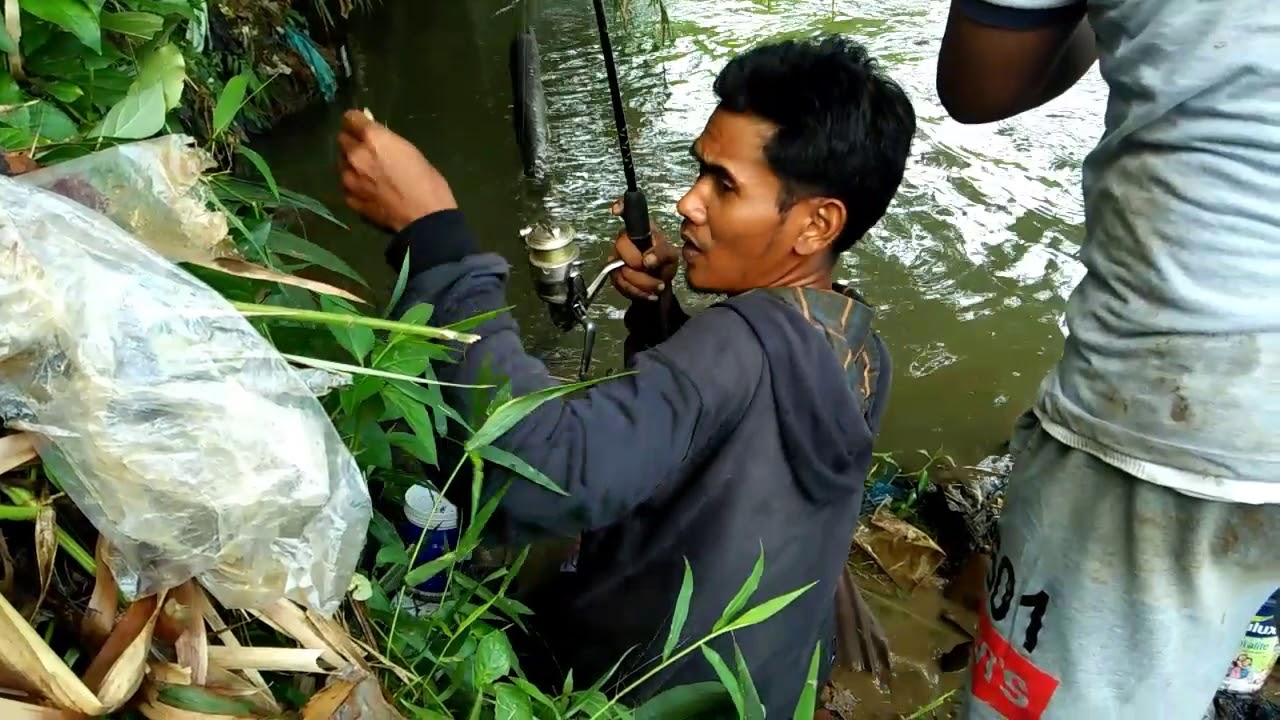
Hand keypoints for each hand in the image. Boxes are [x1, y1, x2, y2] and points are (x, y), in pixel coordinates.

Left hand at [337, 110, 456, 231]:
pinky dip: (354, 183)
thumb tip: (375, 136)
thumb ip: (387, 141)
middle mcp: (355, 155)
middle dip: (352, 141)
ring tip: (367, 172)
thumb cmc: (427, 182)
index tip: (362, 125)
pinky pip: (346, 184)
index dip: (356, 121)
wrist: (424, 220)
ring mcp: (349, 178)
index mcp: (373, 139)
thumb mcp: (410, 151)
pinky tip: (368, 190)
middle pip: (342, 139)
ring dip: (351, 163)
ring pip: (341, 162)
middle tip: (367, 150)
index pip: (350, 118)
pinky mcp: (350, 198)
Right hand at [608, 198, 678, 301]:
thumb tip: (646, 260)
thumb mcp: (670, 256)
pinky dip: (638, 292)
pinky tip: (649, 293)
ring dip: (643, 282)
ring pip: (620, 268)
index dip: (620, 206)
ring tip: (657, 286)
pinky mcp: (614, 274)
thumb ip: (661, 254)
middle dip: (638, 263)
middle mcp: (625, 239)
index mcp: (640, 229)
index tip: (616, 211)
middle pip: (621, 245)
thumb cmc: (665, 263)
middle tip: (653, 270)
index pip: (627, 211)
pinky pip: (621, 283)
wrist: (660, 284)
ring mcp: (616, 256)